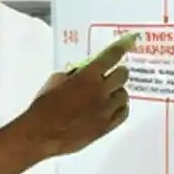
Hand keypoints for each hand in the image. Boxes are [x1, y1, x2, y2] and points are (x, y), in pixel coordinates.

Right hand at [19, 41, 131, 158]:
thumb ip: (74, 75)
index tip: (131, 40)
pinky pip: (123, 113)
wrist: (42, 133)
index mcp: (87, 77)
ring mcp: (106, 110)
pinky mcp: (106, 126)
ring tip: (108, 94)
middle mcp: (101, 91)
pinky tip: (113, 108)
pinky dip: (120, 107)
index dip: (122, 47)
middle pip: (122, 75)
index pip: (110, 57)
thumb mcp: (55, 81)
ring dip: (117, 91)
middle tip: (112, 75)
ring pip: (124, 95)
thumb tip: (82, 72)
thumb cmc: (44, 105)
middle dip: (118, 72)